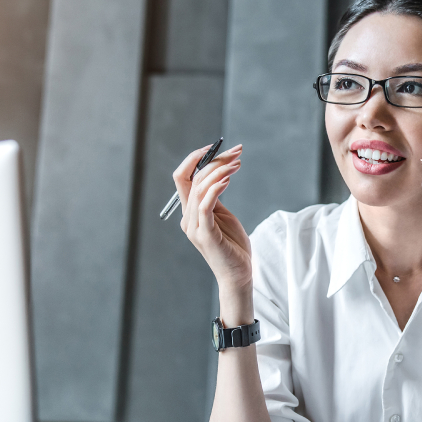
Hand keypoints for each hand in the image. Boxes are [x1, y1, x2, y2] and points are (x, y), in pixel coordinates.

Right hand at [173, 143, 251, 292]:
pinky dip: (216, 188)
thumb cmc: (233, 246)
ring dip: (219, 171)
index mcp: (189, 212)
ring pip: (199, 189)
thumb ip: (215, 198)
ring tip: (237, 164)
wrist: (238, 275)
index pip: (183, 177)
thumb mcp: (223, 216)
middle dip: (214, 160)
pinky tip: (228, 179)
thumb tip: (219, 173)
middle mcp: (187, 218)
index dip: (195, 158)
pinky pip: (205, 205)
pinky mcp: (204, 235)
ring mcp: (193, 227)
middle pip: (192, 178)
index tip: (215, 147)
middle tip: (237, 152)